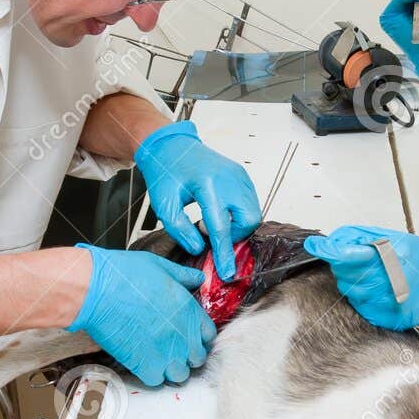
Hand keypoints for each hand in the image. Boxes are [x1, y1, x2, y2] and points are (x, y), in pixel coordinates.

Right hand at [67, 245, 215, 386]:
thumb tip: (197, 278)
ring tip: (159, 358)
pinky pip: (157, 380)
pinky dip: (152, 375)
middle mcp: (183, 334)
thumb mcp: (160, 266)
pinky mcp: (144, 365)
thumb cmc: (125, 274)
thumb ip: (183, 276)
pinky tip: (143, 363)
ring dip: (172, 367)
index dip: (198, 336)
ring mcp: (165, 352)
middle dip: (187, 354)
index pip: (208, 335)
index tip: (187, 335)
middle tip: (172, 347)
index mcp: (189, 310)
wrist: (97, 290)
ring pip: (180, 374)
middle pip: (197, 357)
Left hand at [135, 121, 260, 280]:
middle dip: (235, 236)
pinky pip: (251, 203)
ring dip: (237, 226)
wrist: (171, 146)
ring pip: (254, 213)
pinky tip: (219, 212)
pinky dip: (239, 215)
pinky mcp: (243, 175)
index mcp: (207, 184)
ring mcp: (239, 175)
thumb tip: (199, 248)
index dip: (224, 253)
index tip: (227, 272)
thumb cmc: (166, 171)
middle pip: (248, 221)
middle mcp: (229, 178)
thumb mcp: (164, 204)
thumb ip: (180, 230)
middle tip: (212, 234)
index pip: (221, 227)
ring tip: (212, 220)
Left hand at [303, 225, 418, 329]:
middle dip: (346, 265)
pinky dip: (364, 296)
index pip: (347, 255)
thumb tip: (334, 241)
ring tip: (376, 275)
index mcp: (390, 257)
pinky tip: (380, 290)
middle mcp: (386, 282)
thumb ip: (363, 239)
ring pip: (350, 290)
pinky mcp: (384, 317)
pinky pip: (360, 305)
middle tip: (364, 261)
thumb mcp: (397, 238)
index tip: (315, 246)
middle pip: (345, 274)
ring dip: (355, 281)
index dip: (328, 250)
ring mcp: (385, 302)